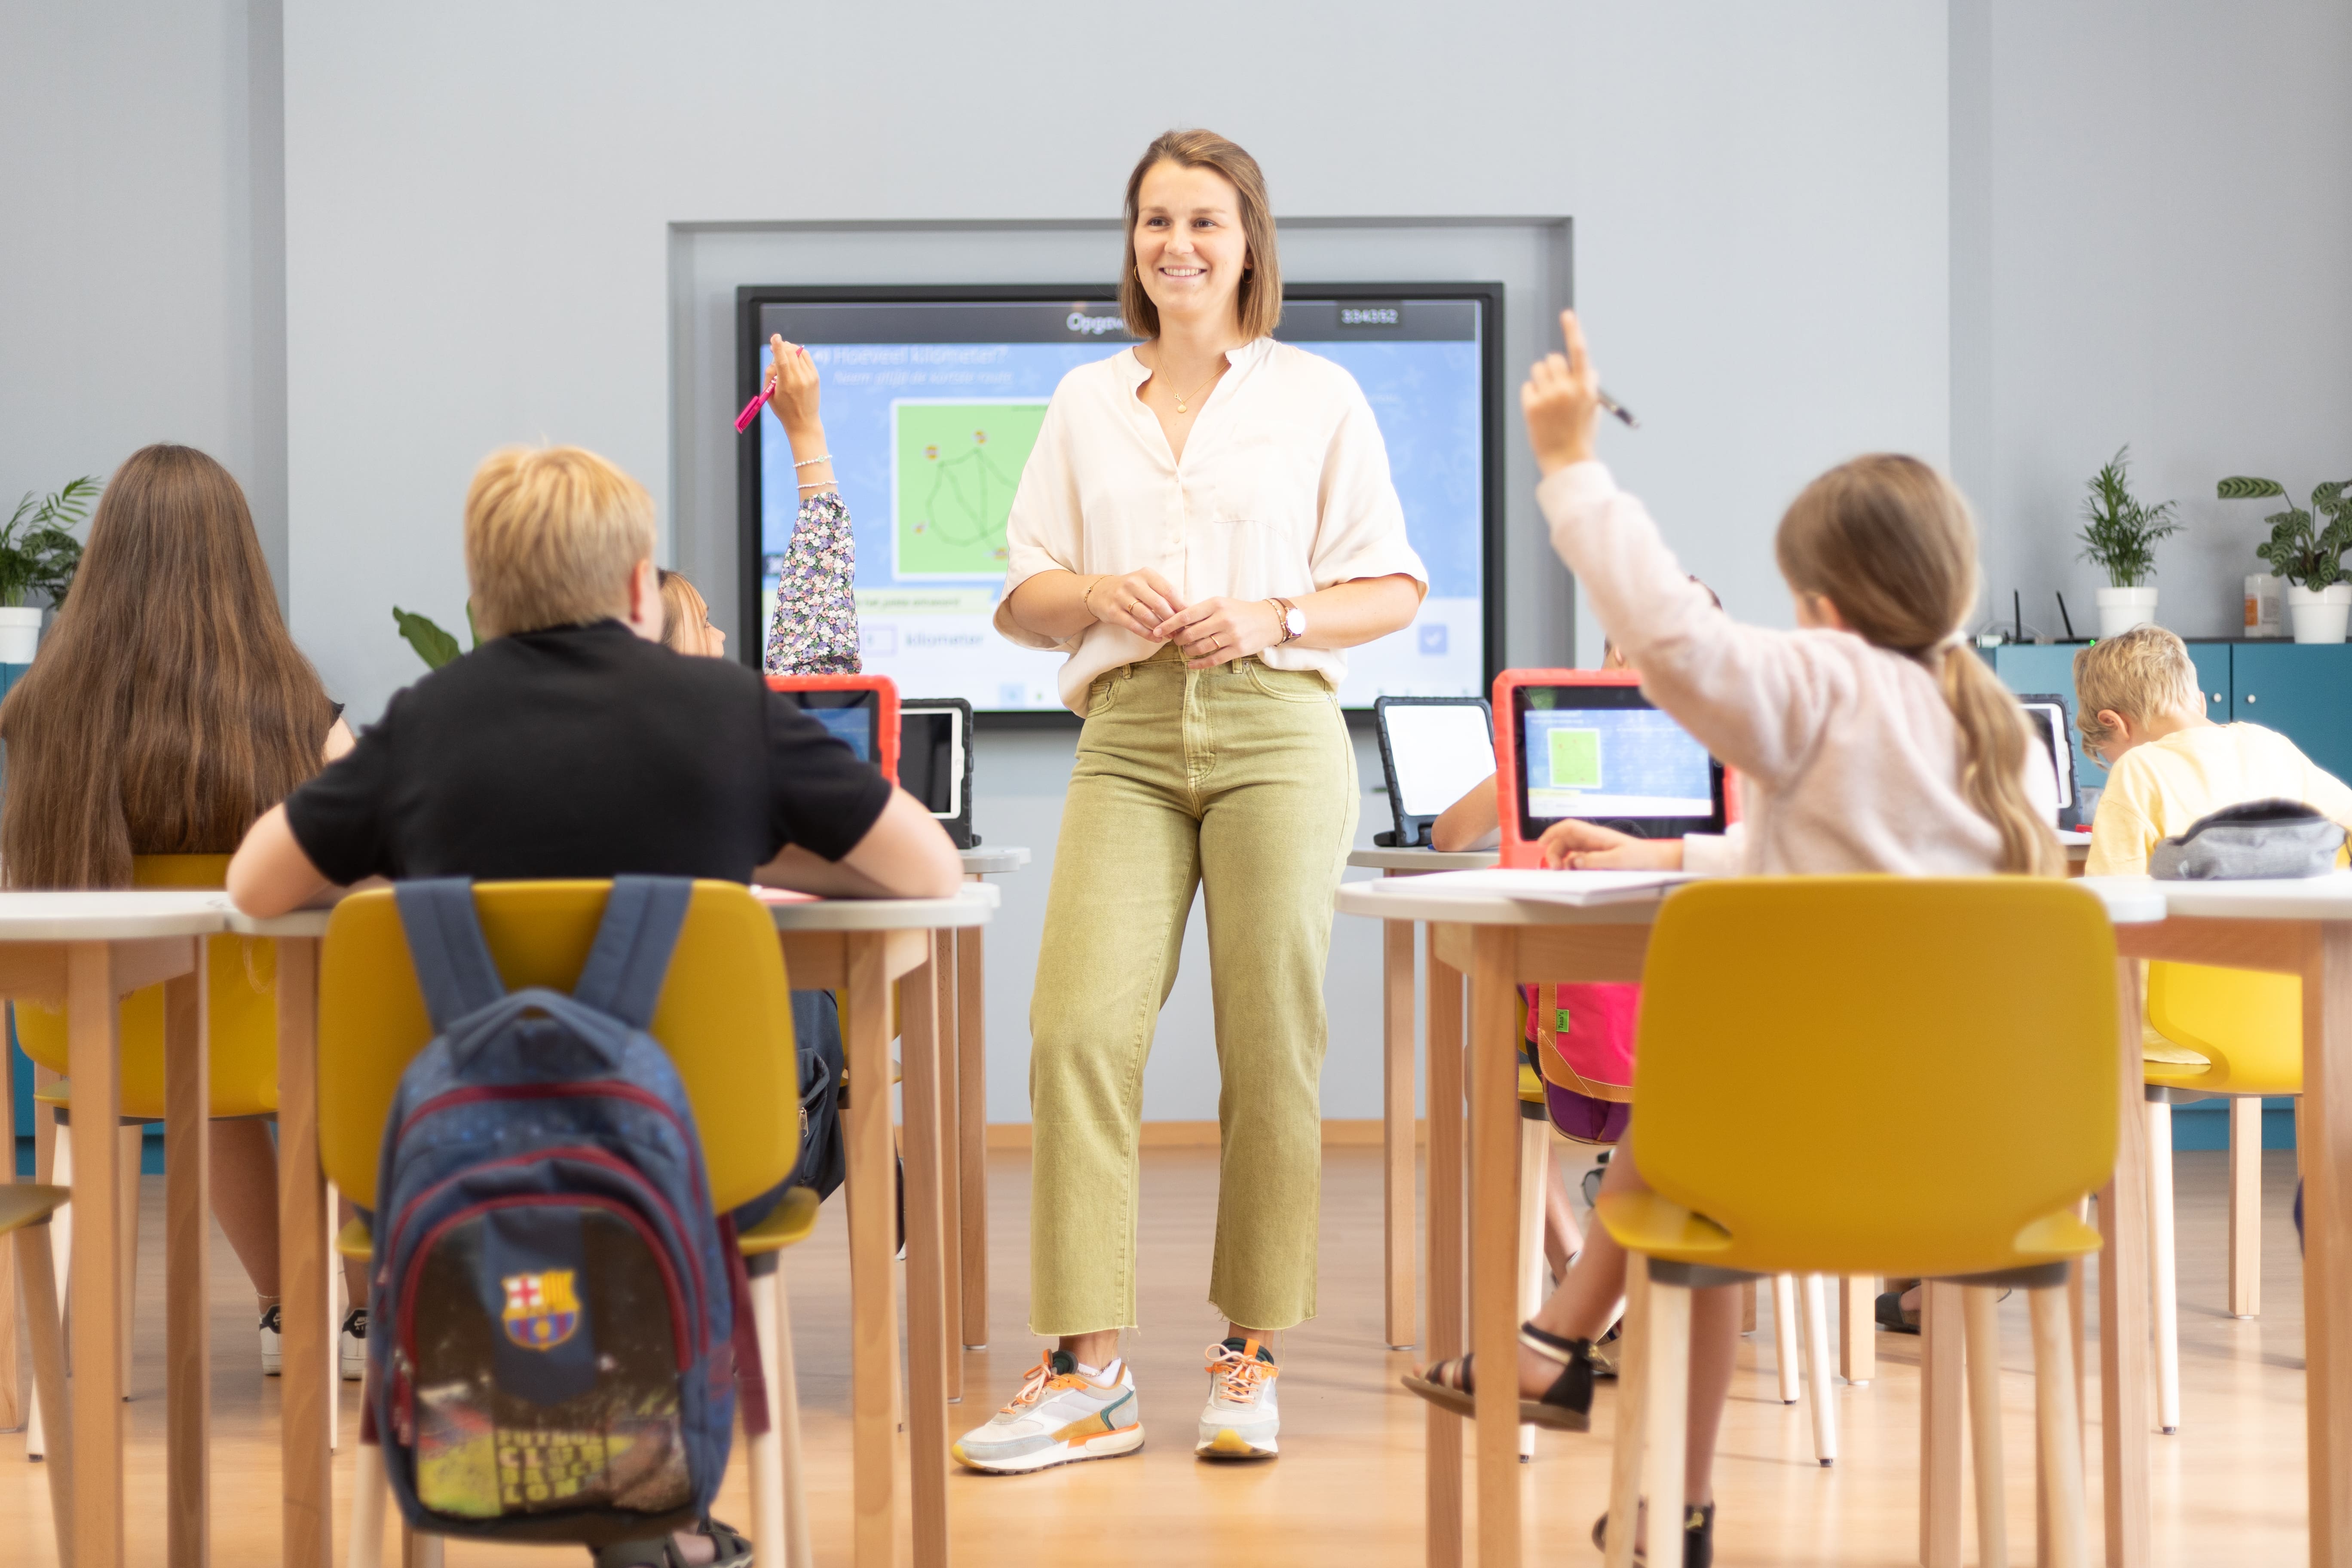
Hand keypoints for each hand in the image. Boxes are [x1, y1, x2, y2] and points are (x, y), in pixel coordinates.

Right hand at [766, 335, 822, 437]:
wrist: (803, 422)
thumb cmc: (783, 409)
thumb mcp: (769, 394)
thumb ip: (770, 373)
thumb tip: (776, 356)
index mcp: (786, 384)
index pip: (782, 359)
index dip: (778, 346)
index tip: (775, 337)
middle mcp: (800, 378)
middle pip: (790, 352)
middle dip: (782, 346)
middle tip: (776, 347)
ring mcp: (809, 377)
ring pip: (799, 353)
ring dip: (790, 348)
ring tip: (784, 352)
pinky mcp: (815, 376)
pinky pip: (806, 358)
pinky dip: (799, 354)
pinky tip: (794, 356)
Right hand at [1084, 568, 1185, 639]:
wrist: (1100, 592)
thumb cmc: (1131, 589)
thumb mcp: (1146, 584)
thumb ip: (1164, 593)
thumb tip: (1186, 609)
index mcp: (1146, 574)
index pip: (1168, 590)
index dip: (1180, 605)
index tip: (1189, 617)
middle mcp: (1133, 583)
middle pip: (1158, 604)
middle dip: (1172, 619)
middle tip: (1180, 630)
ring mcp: (1121, 597)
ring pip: (1146, 616)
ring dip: (1161, 628)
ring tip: (1170, 635)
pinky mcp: (1113, 612)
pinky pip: (1134, 625)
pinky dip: (1147, 634)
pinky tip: (1156, 638)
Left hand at [1154, 596, 1282, 667]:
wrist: (1268, 620)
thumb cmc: (1239, 611)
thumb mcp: (1221, 604)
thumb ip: (1200, 611)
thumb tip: (1173, 621)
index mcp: (1216, 604)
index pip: (1186, 615)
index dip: (1168, 624)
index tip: (1157, 630)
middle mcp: (1223, 619)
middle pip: (1190, 634)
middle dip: (1178, 640)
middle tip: (1176, 641)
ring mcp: (1231, 635)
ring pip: (1199, 648)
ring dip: (1188, 651)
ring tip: (1186, 650)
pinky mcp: (1237, 650)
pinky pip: (1212, 660)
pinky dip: (1198, 664)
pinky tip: (1191, 664)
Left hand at [1521, 309, 1601, 476]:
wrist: (1566, 460)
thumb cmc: (1581, 433)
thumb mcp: (1592, 407)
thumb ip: (1589, 384)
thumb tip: (1586, 367)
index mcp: (1586, 387)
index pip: (1579, 351)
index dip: (1573, 330)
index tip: (1567, 314)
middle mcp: (1568, 388)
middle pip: (1553, 358)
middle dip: (1553, 368)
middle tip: (1555, 386)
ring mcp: (1549, 396)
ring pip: (1538, 369)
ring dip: (1541, 379)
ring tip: (1548, 400)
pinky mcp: (1532, 405)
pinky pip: (1528, 386)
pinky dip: (1532, 394)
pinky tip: (1539, 410)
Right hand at [1537, 818, 1683, 870]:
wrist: (1658, 861)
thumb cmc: (1642, 858)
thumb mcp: (1619, 861)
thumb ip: (1595, 860)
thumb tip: (1573, 861)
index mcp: (1597, 836)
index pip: (1568, 827)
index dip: (1552, 833)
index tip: (1541, 844)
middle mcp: (1594, 840)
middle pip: (1565, 839)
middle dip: (1554, 851)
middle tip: (1554, 868)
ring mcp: (1596, 848)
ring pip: (1570, 849)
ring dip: (1561, 858)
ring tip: (1561, 872)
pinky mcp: (1599, 857)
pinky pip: (1579, 858)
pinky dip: (1571, 864)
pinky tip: (1572, 873)